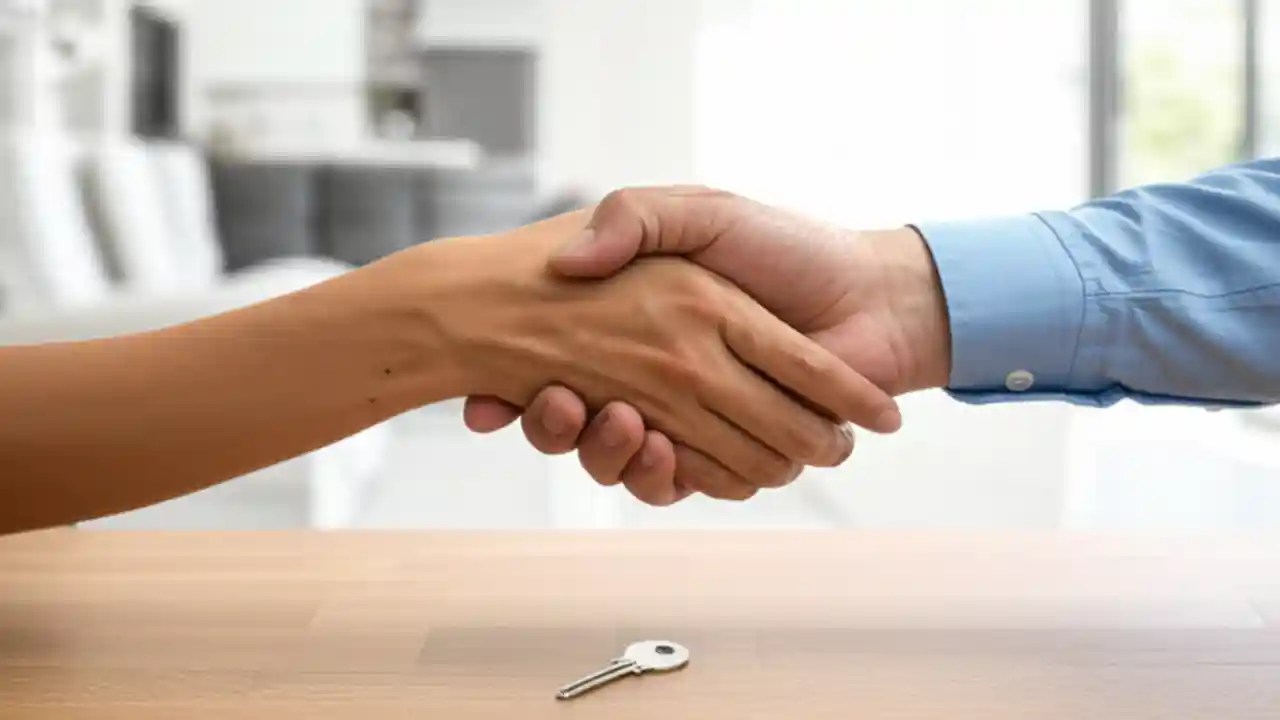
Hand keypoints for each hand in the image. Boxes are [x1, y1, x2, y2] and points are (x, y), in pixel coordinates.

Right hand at [464, 189, 950, 500]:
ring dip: (610, 455)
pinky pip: (681, 485)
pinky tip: (664, 451)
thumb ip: (633, 218)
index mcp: (646, 325)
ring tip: (623, 424)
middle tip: (561, 402)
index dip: (518, 384)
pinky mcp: (731, 458)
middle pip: (583, 422)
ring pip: (624, 461)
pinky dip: (667, 478)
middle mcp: (662, 379)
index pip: (560, 360)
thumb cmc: (787, 247)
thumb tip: (565, 262)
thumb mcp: (699, 211)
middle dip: (559, 426)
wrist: (872, 296)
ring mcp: (695, 422)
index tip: (490, 393)